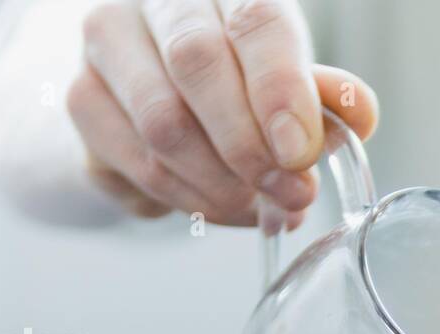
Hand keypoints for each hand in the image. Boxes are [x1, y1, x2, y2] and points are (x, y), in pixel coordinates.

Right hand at [66, 0, 377, 227]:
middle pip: (196, 65)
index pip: (253, 20)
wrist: (153, 87)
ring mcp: (104, 46)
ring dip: (222, 185)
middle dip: (251, 147)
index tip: (301, 152)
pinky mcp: (81, 101)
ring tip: (263, 209)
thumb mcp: (289, 75)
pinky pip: (137, 166)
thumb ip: (324, 95)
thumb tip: (358, 112)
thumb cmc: (236, 76)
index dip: (280, 89)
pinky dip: (189, 201)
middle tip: (292, 194)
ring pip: (161, 126)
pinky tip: (222, 208)